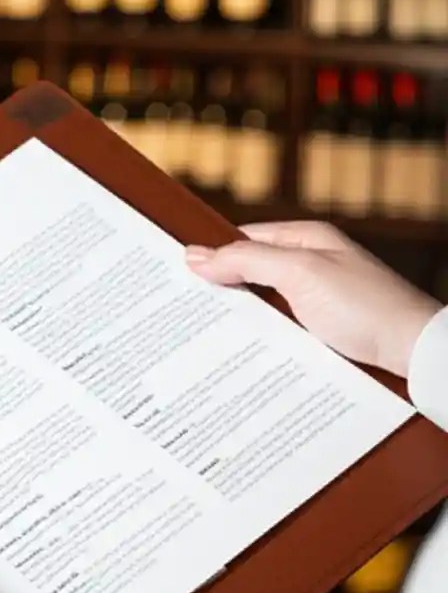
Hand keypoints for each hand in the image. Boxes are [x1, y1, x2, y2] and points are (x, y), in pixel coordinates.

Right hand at [185, 220, 441, 377]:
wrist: (415, 352)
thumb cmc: (368, 307)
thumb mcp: (300, 273)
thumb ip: (247, 260)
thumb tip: (197, 255)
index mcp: (305, 240)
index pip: (243, 240)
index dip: (211, 255)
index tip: (178, 274)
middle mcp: (309, 266)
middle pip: (249, 274)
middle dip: (219, 290)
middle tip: (183, 309)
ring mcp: (315, 298)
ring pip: (261, 304)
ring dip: (238, 318)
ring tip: (204, 334)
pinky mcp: (320, 329)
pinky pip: (277, 328)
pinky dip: (258, 337)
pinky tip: (242, 350)